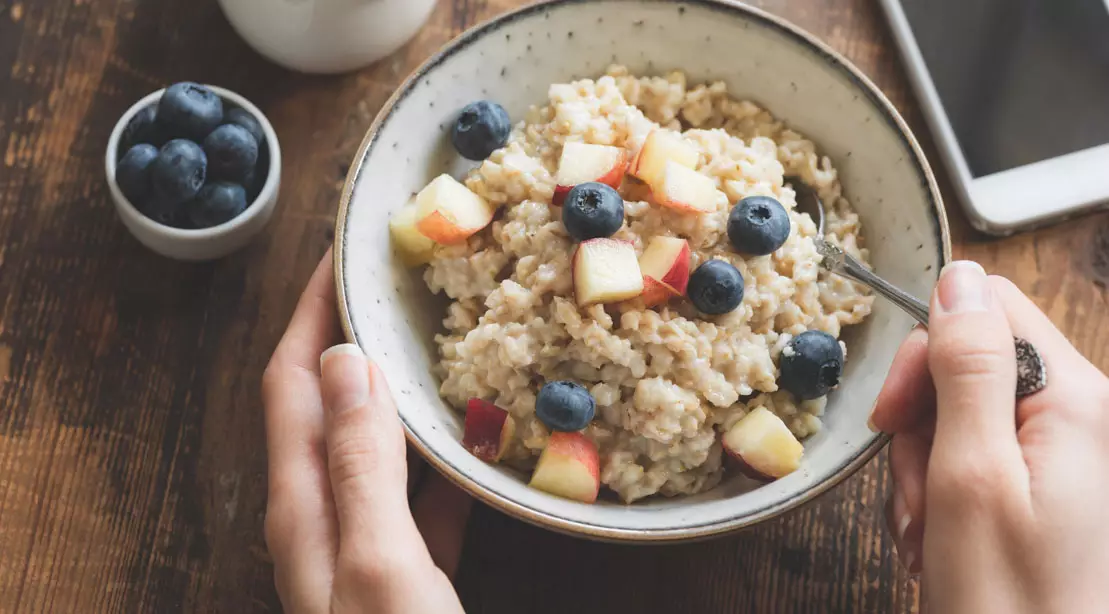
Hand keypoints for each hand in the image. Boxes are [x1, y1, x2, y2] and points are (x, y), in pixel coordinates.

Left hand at [262, 249, 469, 613]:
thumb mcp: (379, 560)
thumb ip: (361, 464)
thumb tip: (347, 360)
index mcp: (303, 503)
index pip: (294, 379)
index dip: (313, 309)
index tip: (343, 252)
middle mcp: (322, 515)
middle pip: (330, 402)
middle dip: (355, 336)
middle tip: (400, 284)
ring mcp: (361, 543)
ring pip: (377, 443)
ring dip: (401, 390)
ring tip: (443, 342)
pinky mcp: (404, 569)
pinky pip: (419, 494)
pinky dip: (442, 458)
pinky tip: (477, 442)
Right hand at [871, 261, 1108, 612]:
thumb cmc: (1008, 599)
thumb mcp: (972, 476)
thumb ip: (968, 370)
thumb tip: (958, 276)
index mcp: (1074, 399)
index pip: (987, 310)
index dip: (928, 353)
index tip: (895, 414)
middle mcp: (1073, 414)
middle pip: (965, 364)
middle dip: (919, 423)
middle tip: (918, 490)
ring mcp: (1052, 451)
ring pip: (952, 413)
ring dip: (920, 468)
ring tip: (928, 528)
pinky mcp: (1031, 482)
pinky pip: (960, 454)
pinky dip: (933, 492)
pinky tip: (935, 537)